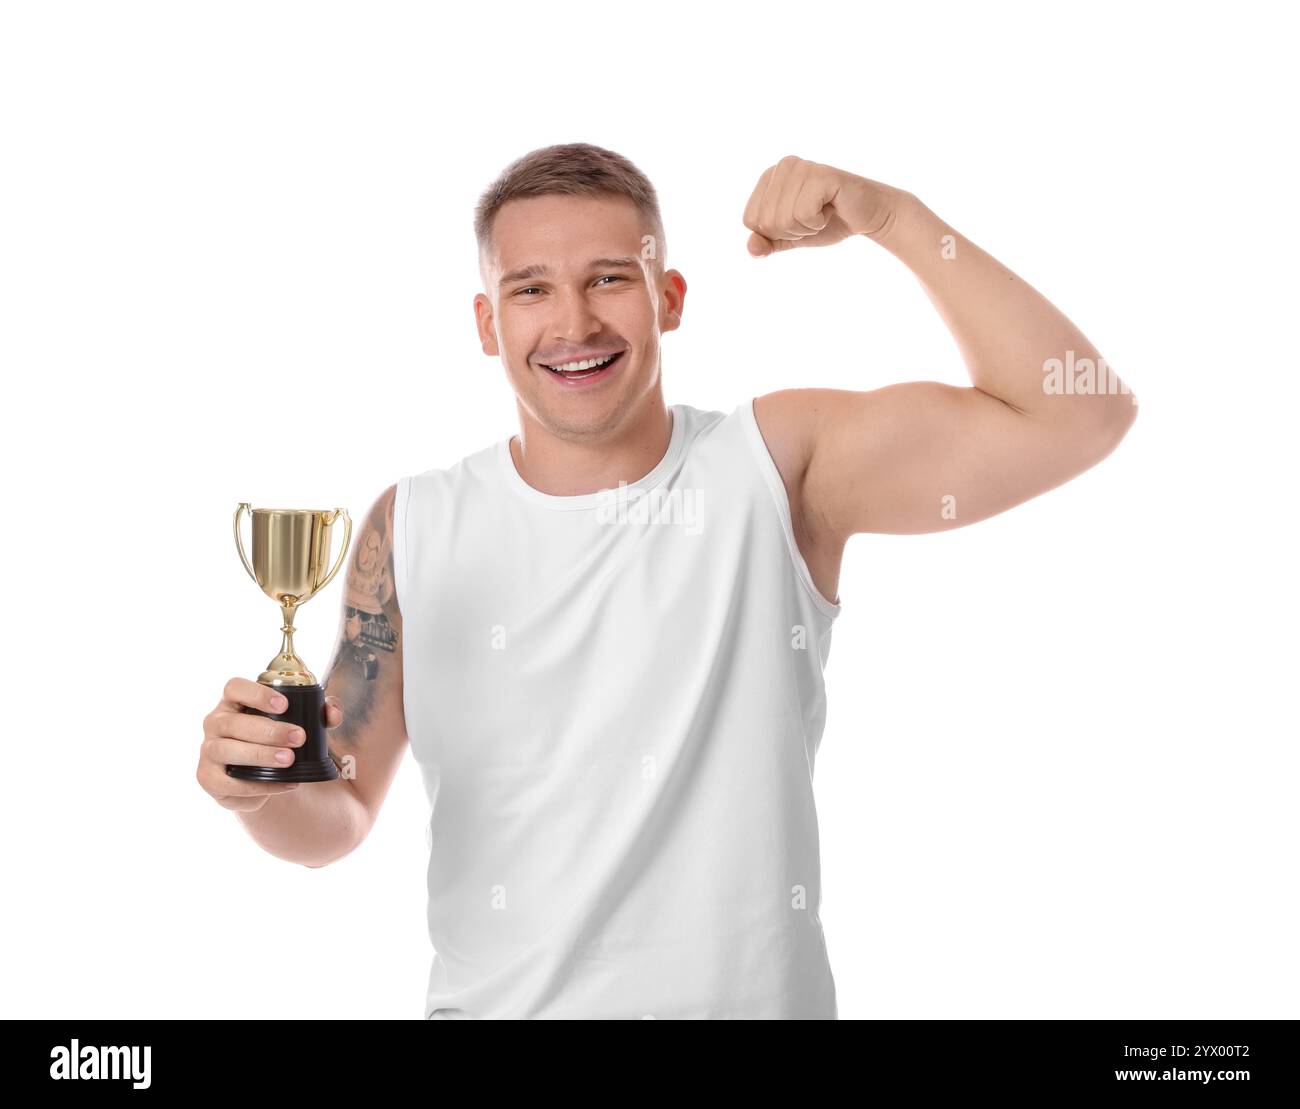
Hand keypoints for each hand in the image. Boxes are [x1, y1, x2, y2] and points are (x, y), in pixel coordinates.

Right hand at [196, 677, 344, 813]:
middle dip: (268, 730)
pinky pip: (228, 783)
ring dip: (259, 754)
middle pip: (232, 722)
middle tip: (298, 737)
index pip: (234, 687)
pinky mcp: (209, 778)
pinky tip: (284, 783)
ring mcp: (208, 750)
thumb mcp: (300, 723)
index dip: (256, 693)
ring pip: (225, 750)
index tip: (284, 704)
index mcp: (234, 702)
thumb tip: (332, 711)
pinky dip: (258, 785)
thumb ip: (319, 714)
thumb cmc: (277, 740)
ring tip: (289, 759)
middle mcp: (216, 723)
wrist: (261, 777)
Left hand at [742, 155, 907, 255]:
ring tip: (822, 213)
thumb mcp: (790, 237)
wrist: (867, 216)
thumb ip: (767, 243)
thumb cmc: (828, 222)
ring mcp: (801, 167)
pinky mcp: (820, 175)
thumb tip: (751, 249)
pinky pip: (803, 214)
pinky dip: (818, 222)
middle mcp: (782, 166)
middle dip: (791, 231)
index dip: (775, 233)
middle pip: (765, 222)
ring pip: (783, 220)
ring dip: (806, 227)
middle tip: (813, 217)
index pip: (750, 221)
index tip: (799, 220)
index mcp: (769, 177)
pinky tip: (831, 209)